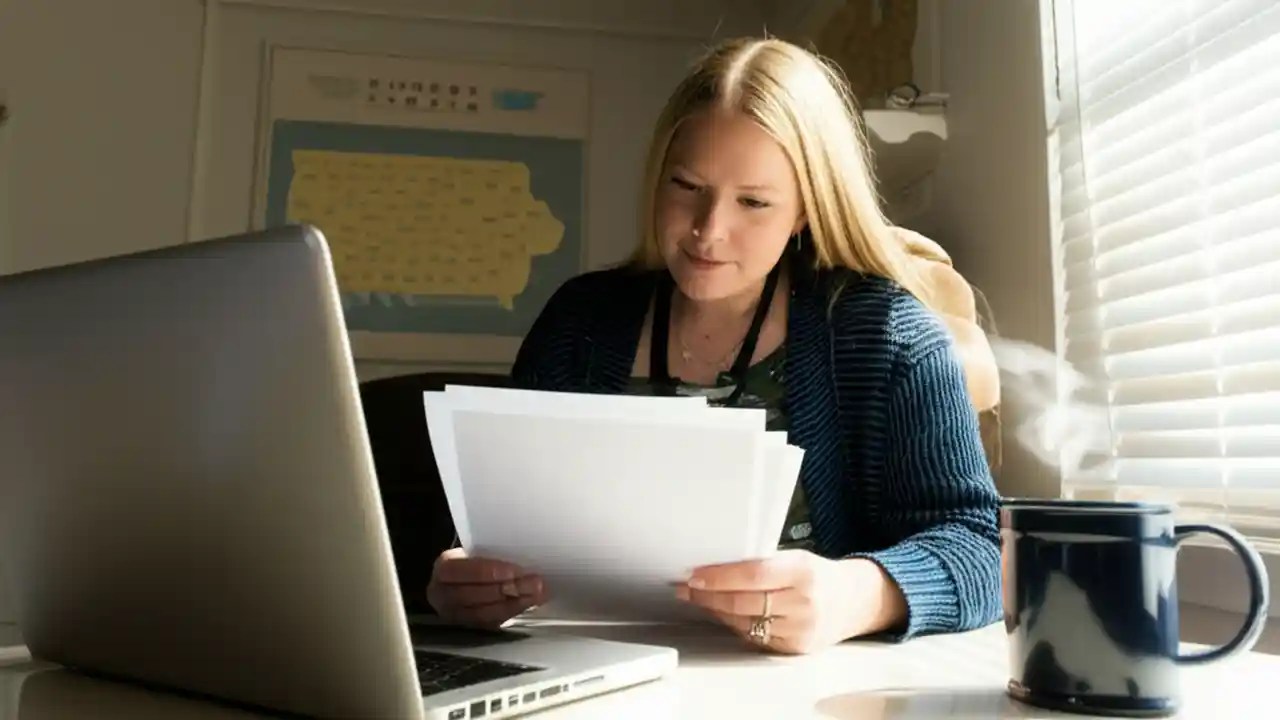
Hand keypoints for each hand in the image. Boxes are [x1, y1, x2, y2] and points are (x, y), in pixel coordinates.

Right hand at [426, 548, 546, 628]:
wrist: (462, 580)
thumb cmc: (474, 560)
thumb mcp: (477, 550)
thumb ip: (493, 553)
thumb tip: (524, 555)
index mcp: (444, 568)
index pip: (464, 571)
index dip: (490, 572)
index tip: (516, 571)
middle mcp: (443, 594)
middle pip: (475, 595)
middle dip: (508, 590)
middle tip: (536, 583)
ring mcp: (454, 614)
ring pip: (484, 613)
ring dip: (515, 604)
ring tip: (538, 594)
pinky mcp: (469, 627)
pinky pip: (492, 623)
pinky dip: (513, 613)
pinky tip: (529, 603)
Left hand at [675, 551, 906, 653]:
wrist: (853, 602)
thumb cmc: (818, 575)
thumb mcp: (796, 558)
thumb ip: (762, 563)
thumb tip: (714, 566)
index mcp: (804, 572)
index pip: (753, 575)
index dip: (719, 577)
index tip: (694, 575)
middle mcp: (804, 603)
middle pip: (744, 602)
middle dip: (708, 595)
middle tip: (686, 587)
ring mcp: (800, 630)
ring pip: (744, 623)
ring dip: (716, 610)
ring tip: (699, 598)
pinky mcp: (794, 649)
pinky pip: (754, 637)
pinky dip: (735, 624)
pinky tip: (723, 613)